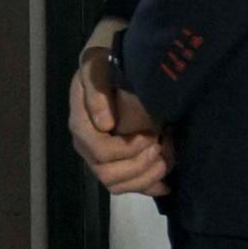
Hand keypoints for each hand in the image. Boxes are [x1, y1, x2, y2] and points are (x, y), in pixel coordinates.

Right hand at [65, 26, 171, 197]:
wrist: (115, 63)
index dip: (125, 149)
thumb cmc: (107, 62)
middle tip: (162, 147)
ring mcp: (99, 156)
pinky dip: (149, 185)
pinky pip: (128, 186)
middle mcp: (86, 144)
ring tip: (166, 158)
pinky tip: (166, 181)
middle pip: (106, 173)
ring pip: (116, 184)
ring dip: (145, 177)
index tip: (151, 136)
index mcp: (80, 122)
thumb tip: (105, 125)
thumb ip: (98, 91)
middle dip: (139, 166)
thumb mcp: (99, 64)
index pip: (98, 150)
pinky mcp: (116, 162)